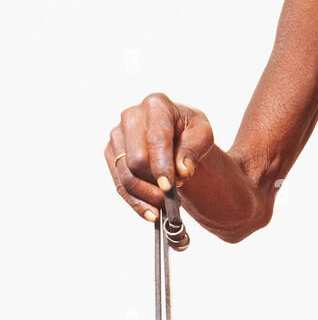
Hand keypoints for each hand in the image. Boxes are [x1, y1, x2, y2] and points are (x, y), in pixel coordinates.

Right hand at [105, 92, 213, 222]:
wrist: (177, 138)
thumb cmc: (190, 133)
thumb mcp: (203, 134)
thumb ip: (194, 148)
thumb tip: (182, 170)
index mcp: (156, 104)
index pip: (156, 139)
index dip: (162, 165)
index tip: (169, 186)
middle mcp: (130, 116)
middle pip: (136, 160)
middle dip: (155, 181)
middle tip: (174, 192)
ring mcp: (117, 136)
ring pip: (126, 176)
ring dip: (147, 195)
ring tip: (166, 205)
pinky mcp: (112, 155)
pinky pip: (120, 185)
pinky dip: (136, 203)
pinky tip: (151, 214)